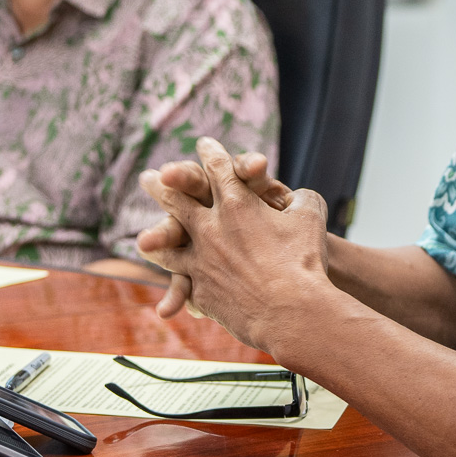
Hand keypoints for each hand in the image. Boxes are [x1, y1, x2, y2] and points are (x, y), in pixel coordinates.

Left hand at [138, 137, 331, 354]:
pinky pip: (185, 286)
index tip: (203, 145)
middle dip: (164, 185)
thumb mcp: (311, 216)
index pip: (218, 169)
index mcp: (237, 203)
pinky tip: (170, 299)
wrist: (292, 311)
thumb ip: (301, 200)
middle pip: (177, 199)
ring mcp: (201, 260)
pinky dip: (179, 291)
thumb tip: (299, 198)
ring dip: (157, 236)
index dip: (211, 154)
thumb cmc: (305, 260)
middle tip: (151, 178)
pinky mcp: (201, 291)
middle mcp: (211, 228)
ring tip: (144, 239)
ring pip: (169, 243)